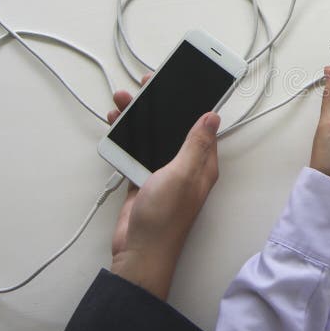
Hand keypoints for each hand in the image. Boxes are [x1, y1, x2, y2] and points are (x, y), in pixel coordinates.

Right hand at [107, 73, 220, 299]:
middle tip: (148, 83)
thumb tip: (212, 116)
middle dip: (163, 104)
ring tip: (124, 99)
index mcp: (203, 163)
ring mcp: (164, 172)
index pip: (203, 124)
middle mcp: (186, 165)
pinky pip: (137, 151)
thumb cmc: (165, 219)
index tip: (190, 78)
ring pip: (154, 136)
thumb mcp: (183, 174)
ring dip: (139, 118)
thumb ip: (195, 144)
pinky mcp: (144, 179)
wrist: (139, 252)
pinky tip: (116, 125)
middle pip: (175, 125)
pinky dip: (127, 137)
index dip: (197, 100)